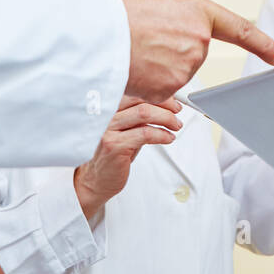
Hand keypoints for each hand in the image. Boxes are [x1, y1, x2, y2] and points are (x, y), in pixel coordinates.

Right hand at [73, 94, 182, 219]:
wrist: (96, 180)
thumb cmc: (112, 155)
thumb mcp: (126, 131)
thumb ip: (140, 118)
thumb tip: (165, 107)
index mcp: (109, 109)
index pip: (136, 93)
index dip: (158, 95)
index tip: (172, 101)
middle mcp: (107, 116)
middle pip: (141, 100)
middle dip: (165, 105)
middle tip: (177, 112)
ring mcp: (108, 130)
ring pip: (143, 113)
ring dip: (166, 118)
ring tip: (176, 126)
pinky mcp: (114, 145)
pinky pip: (145, 134)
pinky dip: (161, 134)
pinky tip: (168, 138)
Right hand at [113, 0, 273, 101]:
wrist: (96, 29)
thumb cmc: (119, 8)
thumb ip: (179, 15)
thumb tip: (179, 30)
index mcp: (198, 11)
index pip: (241, 30)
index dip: (263, 44)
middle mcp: (199, 39)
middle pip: (193, 53)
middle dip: (172, 49)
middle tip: (144, 37)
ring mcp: (186, 65)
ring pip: (175, 71)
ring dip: (157, 65)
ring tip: (133, 48)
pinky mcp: (169, 87)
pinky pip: (160, 88)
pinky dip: (146, 81)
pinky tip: (133, 65)